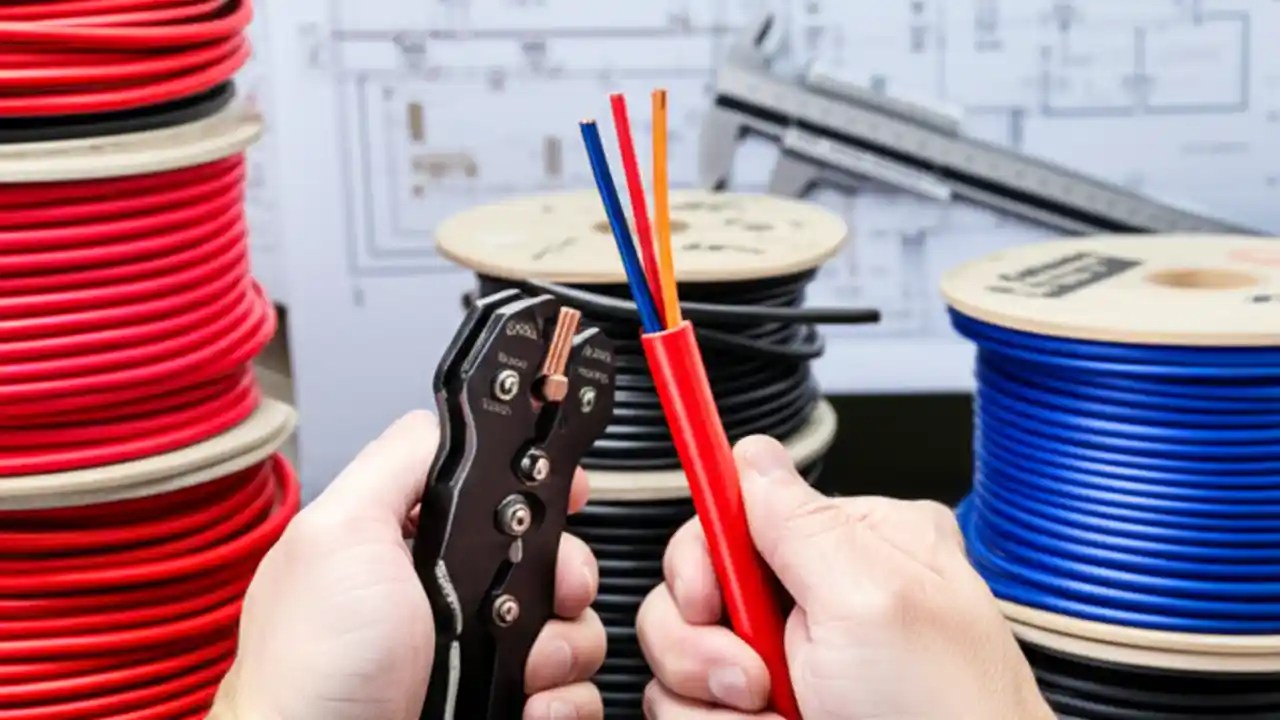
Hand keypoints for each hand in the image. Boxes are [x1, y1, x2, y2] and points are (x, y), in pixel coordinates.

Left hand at [209, 411, 605, 719]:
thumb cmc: (310, 668)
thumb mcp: (340, 532)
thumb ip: (397, 463)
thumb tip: (451, 418)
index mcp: (413, 543)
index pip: (499, 497)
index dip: (542, 494)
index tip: (570, 498)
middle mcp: (450, 597)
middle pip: (551, 558)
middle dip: (567, 573)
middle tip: (550, 593)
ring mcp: (478, 655)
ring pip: (572, 627)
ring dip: (566, 645)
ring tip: (525, 667)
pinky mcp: (501, 705)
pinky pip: (572, 693)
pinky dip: (565, 701)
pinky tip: (527, 704)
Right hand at [636, 435, 1052, 718]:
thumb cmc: (952, 716)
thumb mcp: (873, 600)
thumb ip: (802, 522)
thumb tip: (751, 452)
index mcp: (855, 543)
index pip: (734, 510)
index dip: (703, 555)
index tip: (706, 598)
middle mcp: (818, 595)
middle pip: (695, 588)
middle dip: (705, 642)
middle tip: (756, 680)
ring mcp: (791, 660)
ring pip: (684, 657)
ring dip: (713, 702)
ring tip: (777, 717)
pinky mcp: (767, 711)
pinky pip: (696, 710)